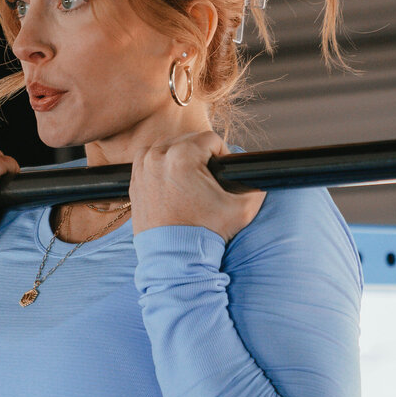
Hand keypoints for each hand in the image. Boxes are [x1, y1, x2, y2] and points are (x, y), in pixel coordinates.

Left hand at [129, 132, 264, 243]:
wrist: (175, 258)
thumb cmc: (205, 233)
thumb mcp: (241, 209)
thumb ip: (257, 187)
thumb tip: (261, 176)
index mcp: (182, 156)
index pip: (211, 139)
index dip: (223, 153)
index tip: (223, 171)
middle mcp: (158, 155)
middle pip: (188, 139)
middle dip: (201, 155)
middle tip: (208, 178)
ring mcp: (143, 167)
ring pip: (168, 146)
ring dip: (181, 156)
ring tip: (191, 178)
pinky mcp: (134, 180)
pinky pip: (150, 159)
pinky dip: (162, 165)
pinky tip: (173, 181)